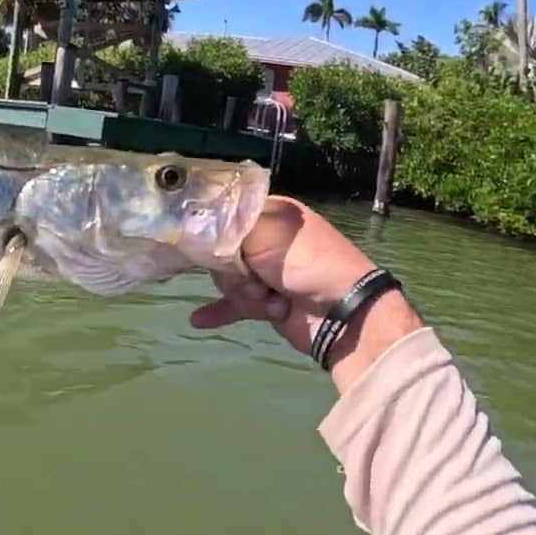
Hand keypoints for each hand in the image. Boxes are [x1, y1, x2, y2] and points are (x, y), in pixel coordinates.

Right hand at [189, 196, 422, 392]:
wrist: (343, 314)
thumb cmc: (305, 264)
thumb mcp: (265, 234)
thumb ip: (226, 228)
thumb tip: (193, 225)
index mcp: (272, 214)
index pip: (226, 215)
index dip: (215, 231)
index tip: (206, 244)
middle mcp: (267, 240)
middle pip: (222, 253)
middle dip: (234, 273)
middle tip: (256, 279)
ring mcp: (266, 273)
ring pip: (229, 282)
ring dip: (245, 295)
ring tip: (270, 301)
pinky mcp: (266, 302)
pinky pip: (233, 306)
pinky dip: (220, 311)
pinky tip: (198, 320)